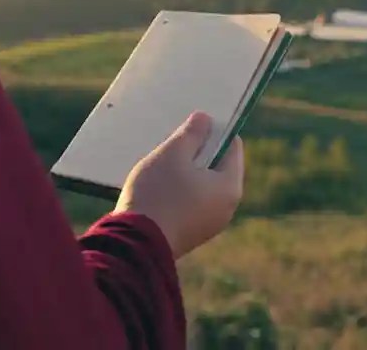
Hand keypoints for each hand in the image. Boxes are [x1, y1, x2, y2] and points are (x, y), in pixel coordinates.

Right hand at [115, 112, 243, 258]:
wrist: (134, 246)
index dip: (215, 130)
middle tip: (175, 138)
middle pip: (217, 167)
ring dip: (186, 171)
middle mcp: (226, 208)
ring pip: (202, 186)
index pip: (232, 146)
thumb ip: (192, 134)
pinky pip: (190, 203)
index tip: (195, 121)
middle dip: (198, 151)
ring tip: (162, 160)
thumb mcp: (172, 155)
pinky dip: (179, 191)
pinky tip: (157, 185)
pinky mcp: (190, 234)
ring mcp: (208, 224)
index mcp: (229, 187)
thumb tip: (206, 120)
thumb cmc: (157, 193)